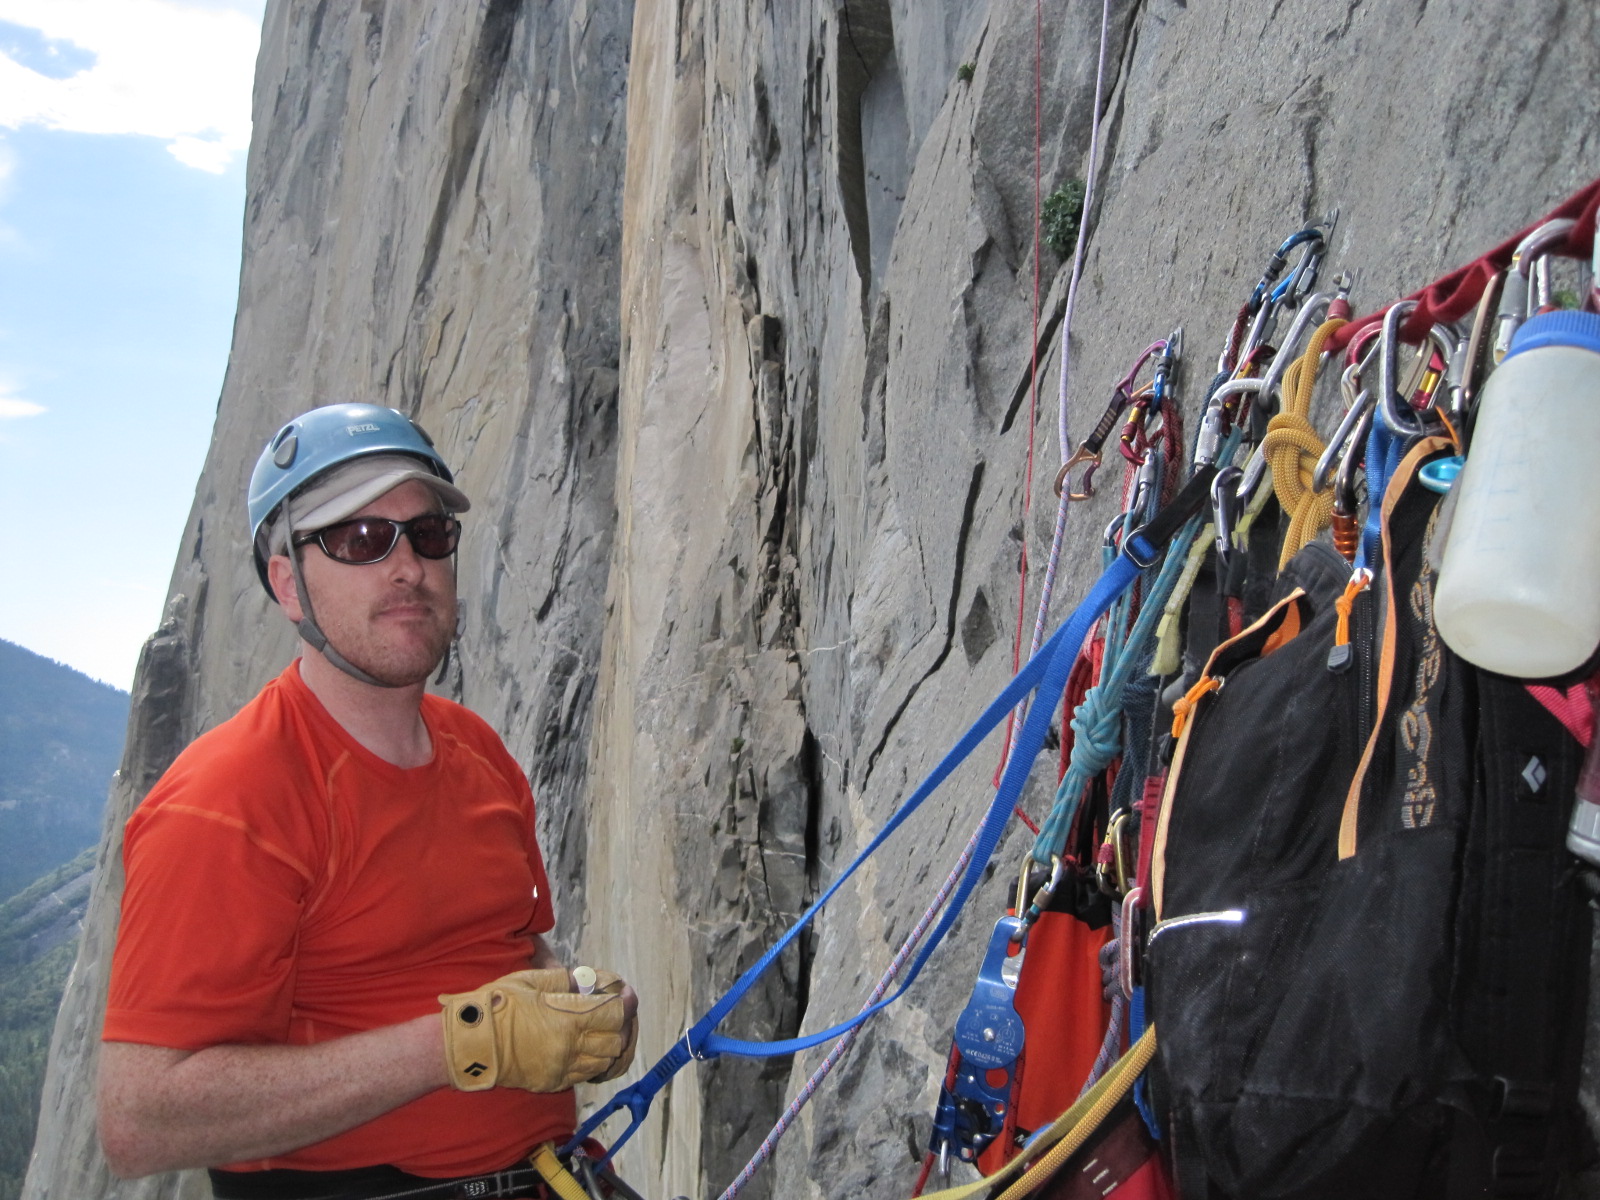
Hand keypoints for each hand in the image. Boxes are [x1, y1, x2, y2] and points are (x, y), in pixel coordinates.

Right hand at [439, 968, 629, 1091]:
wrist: (470, 1043)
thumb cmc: (497, 1007)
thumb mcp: (532, 981)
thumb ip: (568, 980)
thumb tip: (593, 979)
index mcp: (567, 1020)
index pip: (614, 1014)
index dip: (626, 1002)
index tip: (626, 993)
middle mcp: (569, 1049)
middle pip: (616, 1041)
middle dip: (622, 1024)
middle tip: (617, 1010)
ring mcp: (561, 1069)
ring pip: (605, 1062)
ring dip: (611, 1045)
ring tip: (605, 1028)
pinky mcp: (553, 1082)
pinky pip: (586, 1075)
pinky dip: (594, 1061)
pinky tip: (588, 1047)